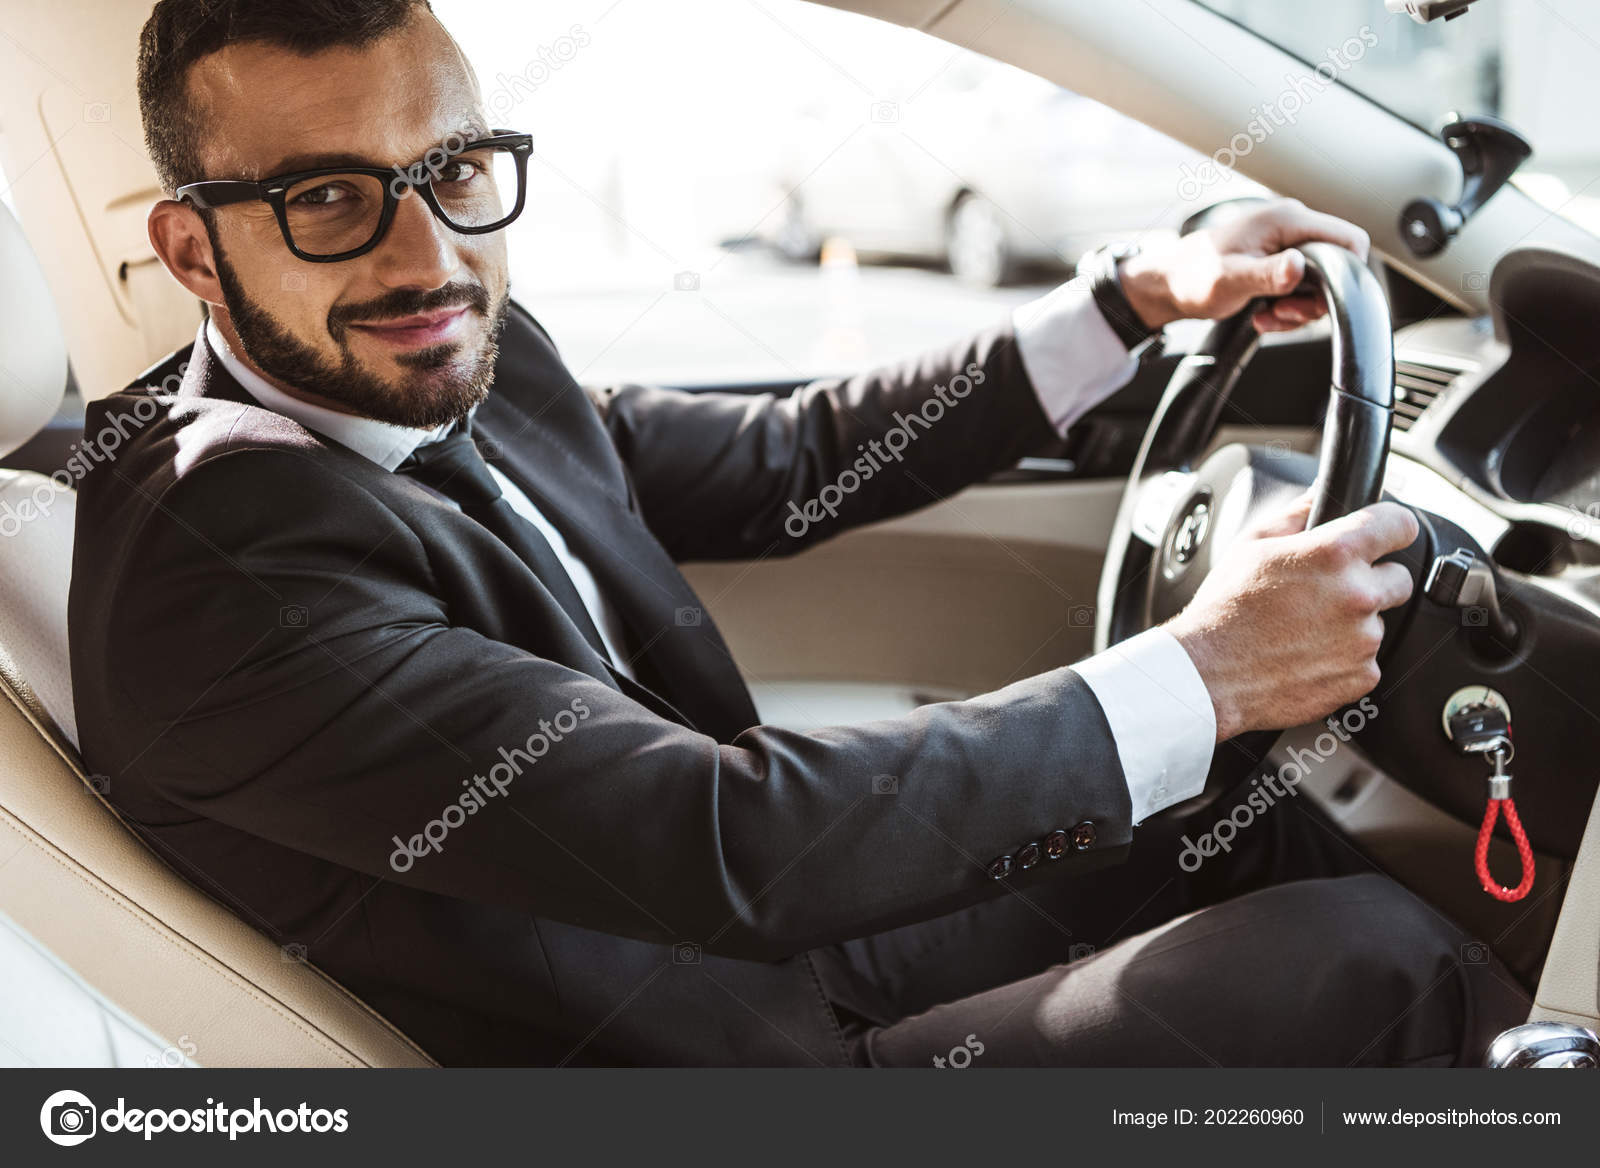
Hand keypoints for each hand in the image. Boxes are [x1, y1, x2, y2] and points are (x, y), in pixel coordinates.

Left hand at [1118, 198, 1370, 334]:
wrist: (1170, 283)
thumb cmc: (1192, 276)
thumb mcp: (1230, 279)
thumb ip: (1268, 274)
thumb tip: (1300, 267)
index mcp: (1287, 220)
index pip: (1349, 239)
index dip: (1347, 273)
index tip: (1316, 301)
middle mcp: (1293, 227)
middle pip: (1338, 265)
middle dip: (1315, 299)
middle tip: (1282, 314)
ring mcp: (1287, 244)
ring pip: (1321, 283)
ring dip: (1298, 309)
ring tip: (1267, 316)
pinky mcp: (1281, 262)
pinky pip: (1302, 289)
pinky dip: (1288, 309)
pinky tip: (1264, 315)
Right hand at [1165, 491, 1417, 741]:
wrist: (1209, 676)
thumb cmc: (1224, 610)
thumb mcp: (1251, 545)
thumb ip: (1297, 513)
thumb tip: (1320, 493)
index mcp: (1335, 554)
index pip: (1399, 525)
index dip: (1391, 528)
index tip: (1385, 536)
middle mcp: (1357, 595)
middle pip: (1399, 578)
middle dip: (1371, 580)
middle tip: (1326, 593)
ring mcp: (1363, 640)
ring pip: (1377, 622)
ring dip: (1353, 623)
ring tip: (1304, 629)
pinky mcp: (1361, 676)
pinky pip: (1367, 660)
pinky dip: (1344, 659)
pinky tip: (1307, 655)